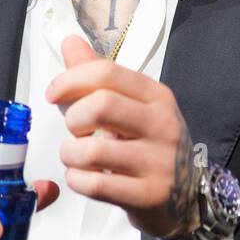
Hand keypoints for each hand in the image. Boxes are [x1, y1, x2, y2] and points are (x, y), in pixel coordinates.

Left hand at [46, 35, 202, 239]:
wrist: (186, 197)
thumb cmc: (151, 145)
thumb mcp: (133, 105)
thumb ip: (98, 75)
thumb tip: (70, 42)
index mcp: (157, 96)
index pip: (108, 72)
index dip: (70, 79)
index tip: (53, 93)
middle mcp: (161, 124)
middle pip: (101, 105)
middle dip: (73, 118)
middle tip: (75, 130)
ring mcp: (158, 162)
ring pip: (93, 150)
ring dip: (71, 154)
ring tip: (76, 157)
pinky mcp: (148, 195)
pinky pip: (97, 184)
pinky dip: (77, 180)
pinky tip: (82, 177)